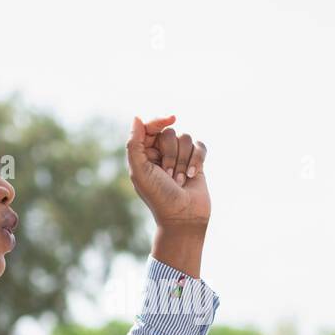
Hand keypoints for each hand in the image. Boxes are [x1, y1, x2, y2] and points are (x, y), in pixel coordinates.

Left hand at [125, 114, 210, 229]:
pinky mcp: (196, 161)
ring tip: (179, 180)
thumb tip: (137, 117)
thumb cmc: (159, 197)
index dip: (159, 120)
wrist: (183, 217)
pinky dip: (198, 160)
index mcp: (144, 154)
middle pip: (170, 133)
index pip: (150, 127)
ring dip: (183, 161)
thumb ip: (134, 144)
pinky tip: (192, 176)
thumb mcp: (140, 171)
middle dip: (171, 154)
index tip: (170, 119)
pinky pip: (200, 146)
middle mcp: (161, 153)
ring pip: (186, 138)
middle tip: (168, 175)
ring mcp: (180, 156)